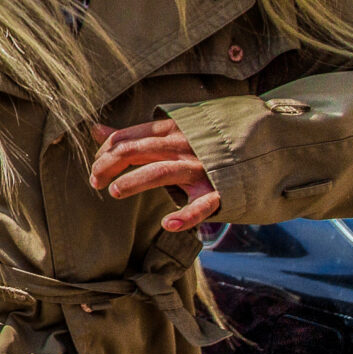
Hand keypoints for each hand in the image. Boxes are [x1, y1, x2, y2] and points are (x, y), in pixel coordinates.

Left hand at [90, 121, 220, 230]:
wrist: (257, 151)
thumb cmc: (200, 146)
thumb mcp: (168, 134)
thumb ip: (132, 135)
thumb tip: (95, 129)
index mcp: (169, 131)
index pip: (126, 138)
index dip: (104, 152)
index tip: (95, 168)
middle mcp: (182, 146)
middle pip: (136, 151)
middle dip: (109, 165)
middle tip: (95, 182)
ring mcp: (200, 168)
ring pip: (161, 172)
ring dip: (135, 181)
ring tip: (115, 191)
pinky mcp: (218, 191)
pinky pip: (201, 204)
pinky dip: (186, 216)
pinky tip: (167, 224)